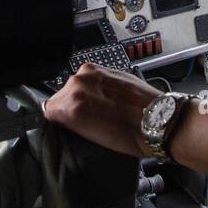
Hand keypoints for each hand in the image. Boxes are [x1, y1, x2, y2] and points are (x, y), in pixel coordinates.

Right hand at [42, 63, 160, 156]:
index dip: (58, 121)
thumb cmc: (132, 135)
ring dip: (81, 96)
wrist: (159, 120)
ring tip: (100, 111)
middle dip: (69, 108)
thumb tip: (60, 116)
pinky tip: (107, 100)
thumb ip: (70, 122)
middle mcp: (78, 84)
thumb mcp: (92, 139)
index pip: (48, 111)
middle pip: (60, 96)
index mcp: (71, 105)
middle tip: (87, 122)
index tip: (67, 127)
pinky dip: (93, 87)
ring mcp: (92, 73)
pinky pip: (88, 78)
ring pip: (73, 86)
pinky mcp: (105, 68)